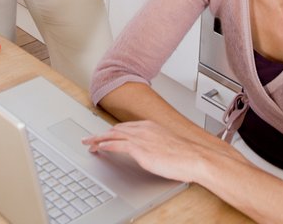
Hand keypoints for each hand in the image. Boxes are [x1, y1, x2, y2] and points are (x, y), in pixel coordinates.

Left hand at [83, 120, 198, 182]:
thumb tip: (151, 151)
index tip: (104, 135)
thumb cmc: (185, 154)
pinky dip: (107, 145)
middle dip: (101, 134)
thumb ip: (155, 144)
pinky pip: (118, 145)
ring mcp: (141, 137)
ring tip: (89, 143)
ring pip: (113, 135)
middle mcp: (143, 128)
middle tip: (91, 139)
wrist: (193, 157)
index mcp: (150, 126)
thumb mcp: (167, 145)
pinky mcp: (140, 149)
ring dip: (99, 139)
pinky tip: (100, 148)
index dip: (112, 132)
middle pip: (116, 130)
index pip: (125, 127)